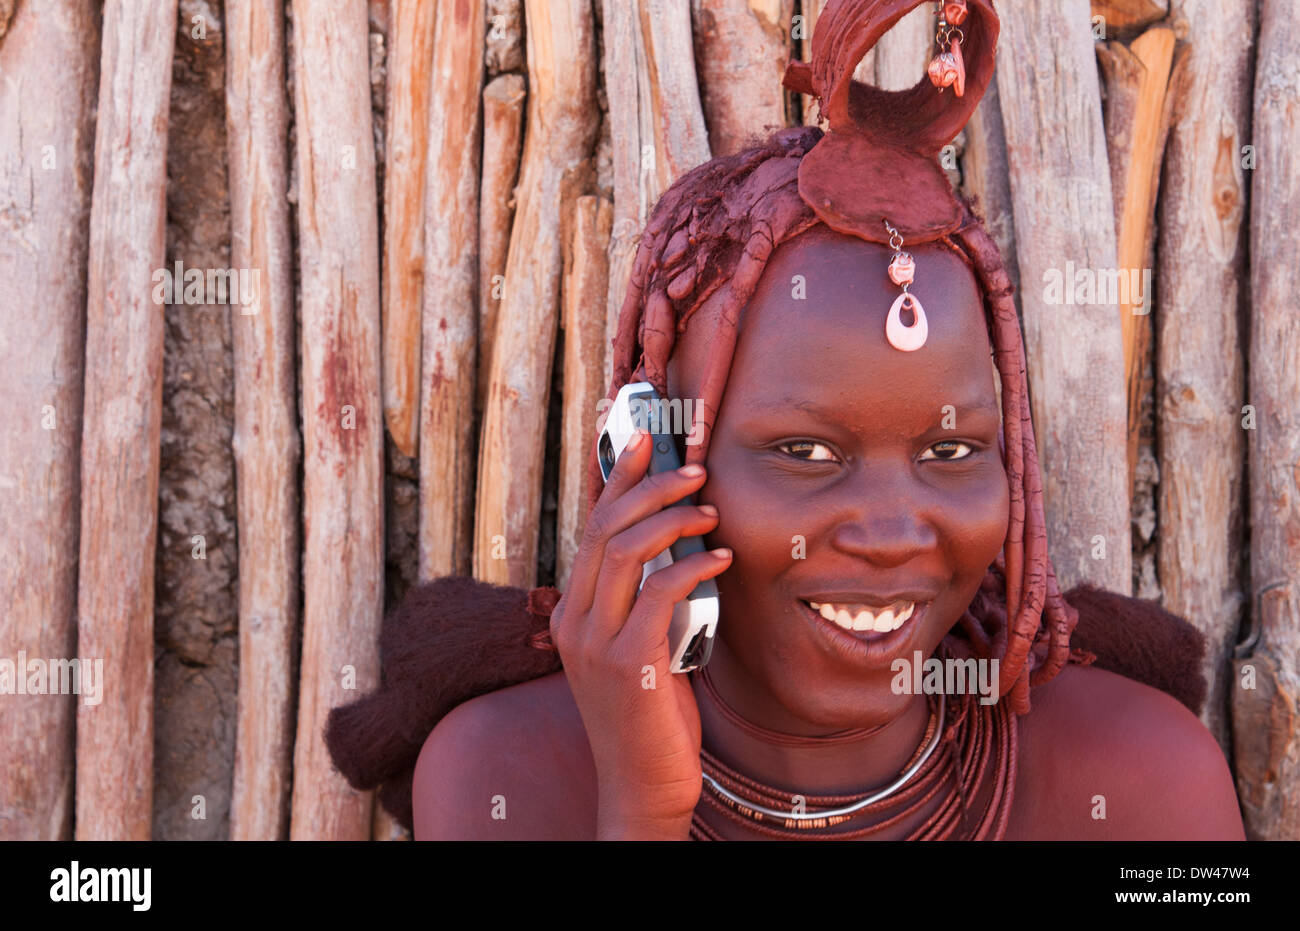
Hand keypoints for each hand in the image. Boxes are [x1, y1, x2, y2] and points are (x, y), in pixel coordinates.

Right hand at [549, 429, 730, 838]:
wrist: (643, 786)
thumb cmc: (651, 716)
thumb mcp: (643, 648)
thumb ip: (650, 601)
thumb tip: (687, 548)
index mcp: (572, 612)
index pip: (592, 529)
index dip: (617, 480)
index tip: (644, 442)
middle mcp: (573, 620)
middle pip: (605, 529)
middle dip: (649, 487)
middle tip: (693, 467)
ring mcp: (594, 642)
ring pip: (625, 551)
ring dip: (673, 519)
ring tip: (711, 508)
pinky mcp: (626, 663)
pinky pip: (659, 592)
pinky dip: (693, 566)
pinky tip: (721, 559)